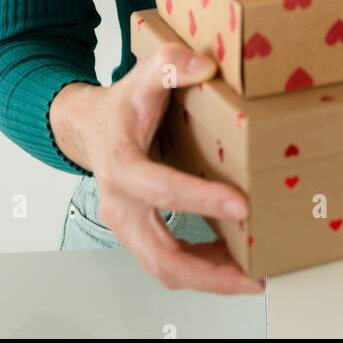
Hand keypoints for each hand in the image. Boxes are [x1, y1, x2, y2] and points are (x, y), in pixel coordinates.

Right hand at [85, 42, 264, 294]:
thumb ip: (171, 64)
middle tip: (253, 276)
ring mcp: (127, 226)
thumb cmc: (121, 103)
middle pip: (161, 256)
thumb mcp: (144, 74)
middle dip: (209, 272)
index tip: (242, 206)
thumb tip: (206, 67)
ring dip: (210, 278)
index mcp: (121, 165)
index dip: (201, 200)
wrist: (89, 126)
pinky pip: (169, 262)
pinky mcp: (138, 234)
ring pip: (166, 269)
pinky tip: (232, 261)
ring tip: (252, 276)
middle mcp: (120, 204)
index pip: (161, 189)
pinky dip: (202, 269)